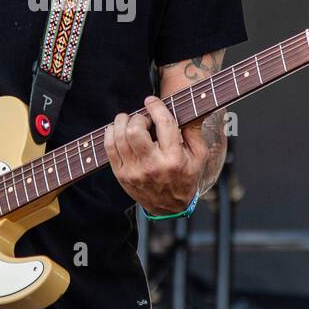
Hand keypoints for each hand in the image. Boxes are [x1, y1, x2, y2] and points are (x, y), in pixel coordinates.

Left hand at [104, 95, 206, 216]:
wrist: (170, 208)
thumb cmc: (186, 178)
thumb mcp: (199, 156)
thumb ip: (195, 131)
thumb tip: (195, 108)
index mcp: (174, 159)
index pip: (164, 124)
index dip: (156, 107)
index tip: (152, 100)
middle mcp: (152, 165)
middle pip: (135, 130)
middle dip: (138, 117)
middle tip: (143, 119)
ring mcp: (134, 171)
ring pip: (119, 137)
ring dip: (122, 122)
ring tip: (130, 121)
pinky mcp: (121, 175)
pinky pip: (109, 148)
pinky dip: (111, 133)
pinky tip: (118, 130)